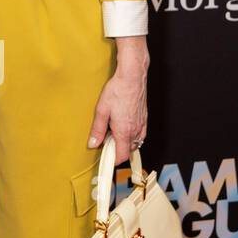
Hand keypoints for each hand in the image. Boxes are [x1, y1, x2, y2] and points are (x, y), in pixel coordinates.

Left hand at [86, 40, 148, 163]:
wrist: (132, 77)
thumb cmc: (118, 90)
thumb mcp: (101, 110)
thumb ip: (97, 129)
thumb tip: (93, 143)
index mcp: (124, 131)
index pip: (121, 156)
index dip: (112, 160)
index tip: (105, 158)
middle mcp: (135, 130)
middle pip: (127, 151)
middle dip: (117, 150)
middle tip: (105, 141)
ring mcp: (141, 125)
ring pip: (134, 143)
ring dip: (124, 142)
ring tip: (113, 131)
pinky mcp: (144, 119)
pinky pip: (140, 134)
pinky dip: (132, 135)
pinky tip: (123, 125)